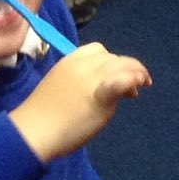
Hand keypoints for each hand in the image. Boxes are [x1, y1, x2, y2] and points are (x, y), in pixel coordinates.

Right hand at [9, 42, 151, 161]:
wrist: (36, 129)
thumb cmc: (43, 113)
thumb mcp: (59, 85)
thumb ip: (78, 81)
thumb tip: (96, 88)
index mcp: (69, 60)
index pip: (97, 50)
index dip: (109, 61)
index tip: (113, 75)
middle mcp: (82, 65)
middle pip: (112, 59)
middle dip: (125, 69)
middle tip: (131, 92)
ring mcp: (92, 78)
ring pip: (121, 66)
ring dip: (136, 72)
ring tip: (142, 86)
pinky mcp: (101, 95)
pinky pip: (120, 81)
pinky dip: (132, 78)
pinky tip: (140, 82)